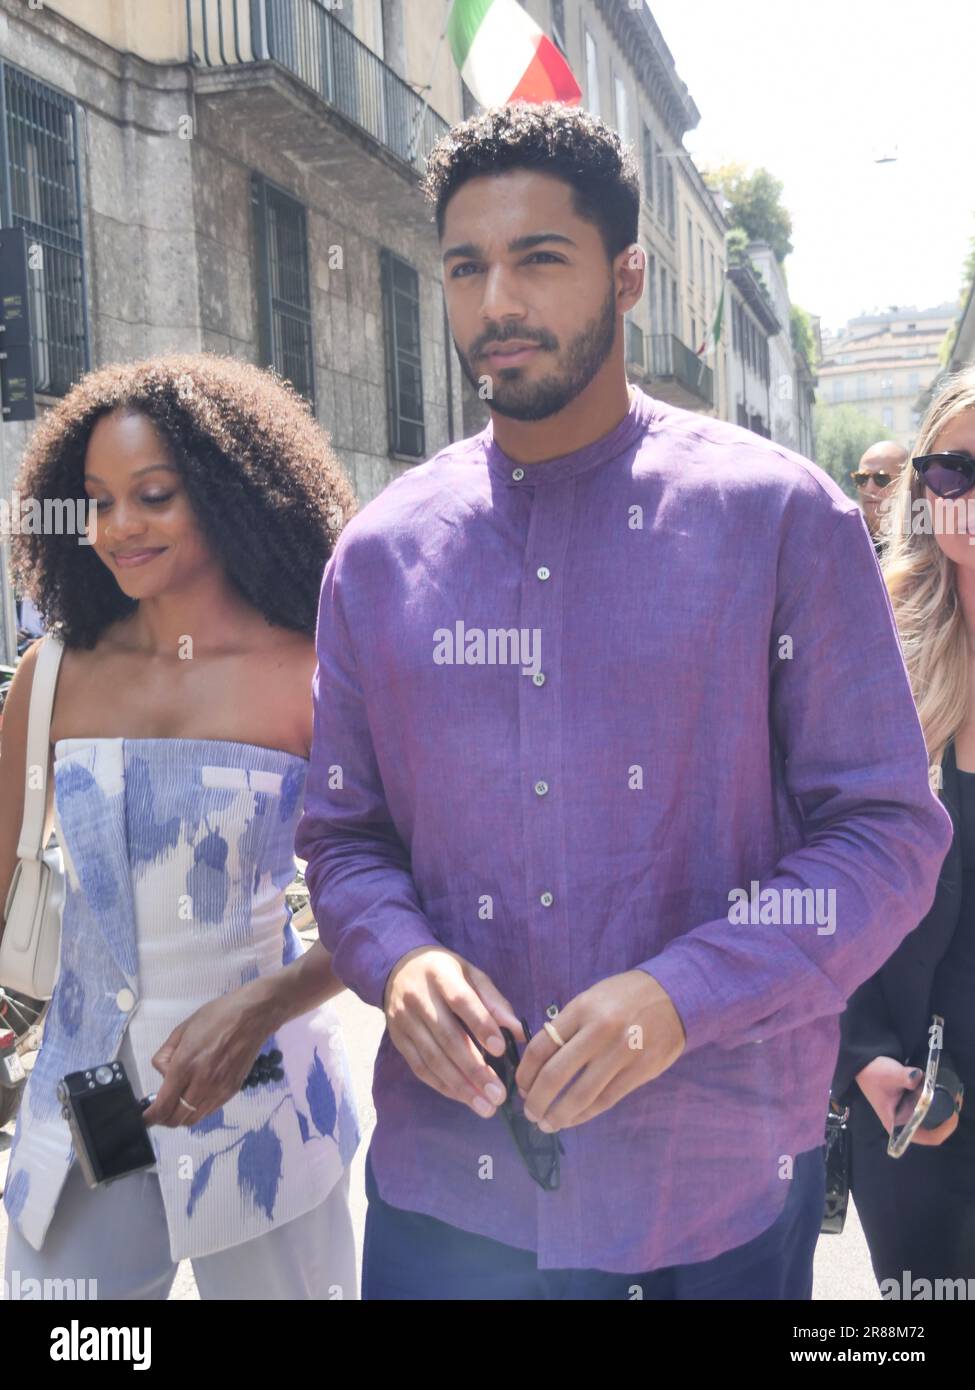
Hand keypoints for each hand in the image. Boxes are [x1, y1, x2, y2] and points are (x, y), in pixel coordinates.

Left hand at [141, 986, 275, 1127]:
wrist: (253, 1016)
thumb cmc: (217, 1016)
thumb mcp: (182, 1029)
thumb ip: (166, 1054)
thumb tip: (164, 1074)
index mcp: (185, 1064)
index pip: (162, 1105)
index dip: (149, 1117)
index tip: (144, 1118)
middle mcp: (201, 1083)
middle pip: (176, 1119)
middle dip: (163, 1119)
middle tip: (159, 1109)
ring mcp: (218, 1090)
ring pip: (193, 1120)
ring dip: (180, 1116)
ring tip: (177, 1103)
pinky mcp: (231, 1091)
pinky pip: (209, 1111)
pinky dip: (197, 1110)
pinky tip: (196, 1096)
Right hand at [383, 946, 523, 1118]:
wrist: (398, 968)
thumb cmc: (444, 973)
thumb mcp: (470, 974)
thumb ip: (493, 1001)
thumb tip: (517, 1032)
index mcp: (440, 975)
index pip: (461, 1001)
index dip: (480, 1025)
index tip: (501, 1050)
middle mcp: (418, 998)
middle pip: (447, 1037)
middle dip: (474, 1069)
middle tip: (498, 1094)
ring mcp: (404, 1021)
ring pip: (432, 1058)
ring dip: (460, 1085)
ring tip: (484, 1105)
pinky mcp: (397, 1039)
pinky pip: (419, 1067)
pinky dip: (442, 1085)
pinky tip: (462, 1097)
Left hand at [515, 969, 685, 1130]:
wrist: (675, 995)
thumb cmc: (625, 997)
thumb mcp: (591, 999)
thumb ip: (568, 1026)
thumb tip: (540, 1062)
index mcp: (581, 1009)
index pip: (541, 1047)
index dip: (525, 1073)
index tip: (520, 1087)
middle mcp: (599, 1031)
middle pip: (555, 1075)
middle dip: (536, 1100)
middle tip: (529, 1112)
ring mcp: (621, 1053)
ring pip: (580, 1094)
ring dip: (558, 1114)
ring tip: (547, 1124)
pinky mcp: (640, 1072)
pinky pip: (605, 1100)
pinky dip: (584, 1114)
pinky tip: (572, 1119)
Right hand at [855, 1056, 961, 1145]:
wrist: (865, 1065)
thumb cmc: (873, 1074)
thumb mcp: (888, 1075)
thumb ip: (904, 1077)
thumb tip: (918, 1076)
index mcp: (897, 1124)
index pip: (925, 1137)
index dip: (942, 1129)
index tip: (952, 1113)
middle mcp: (905, 1123)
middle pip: (934, 1130)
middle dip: (948, 1117)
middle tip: (956, 1099)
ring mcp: (910, 1114)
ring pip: (934, 1119)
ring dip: (946, 1109)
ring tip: (954, 1094)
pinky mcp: (913, 1104)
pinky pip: (931, 1108)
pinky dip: (941, 1102)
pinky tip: (946, 1090)